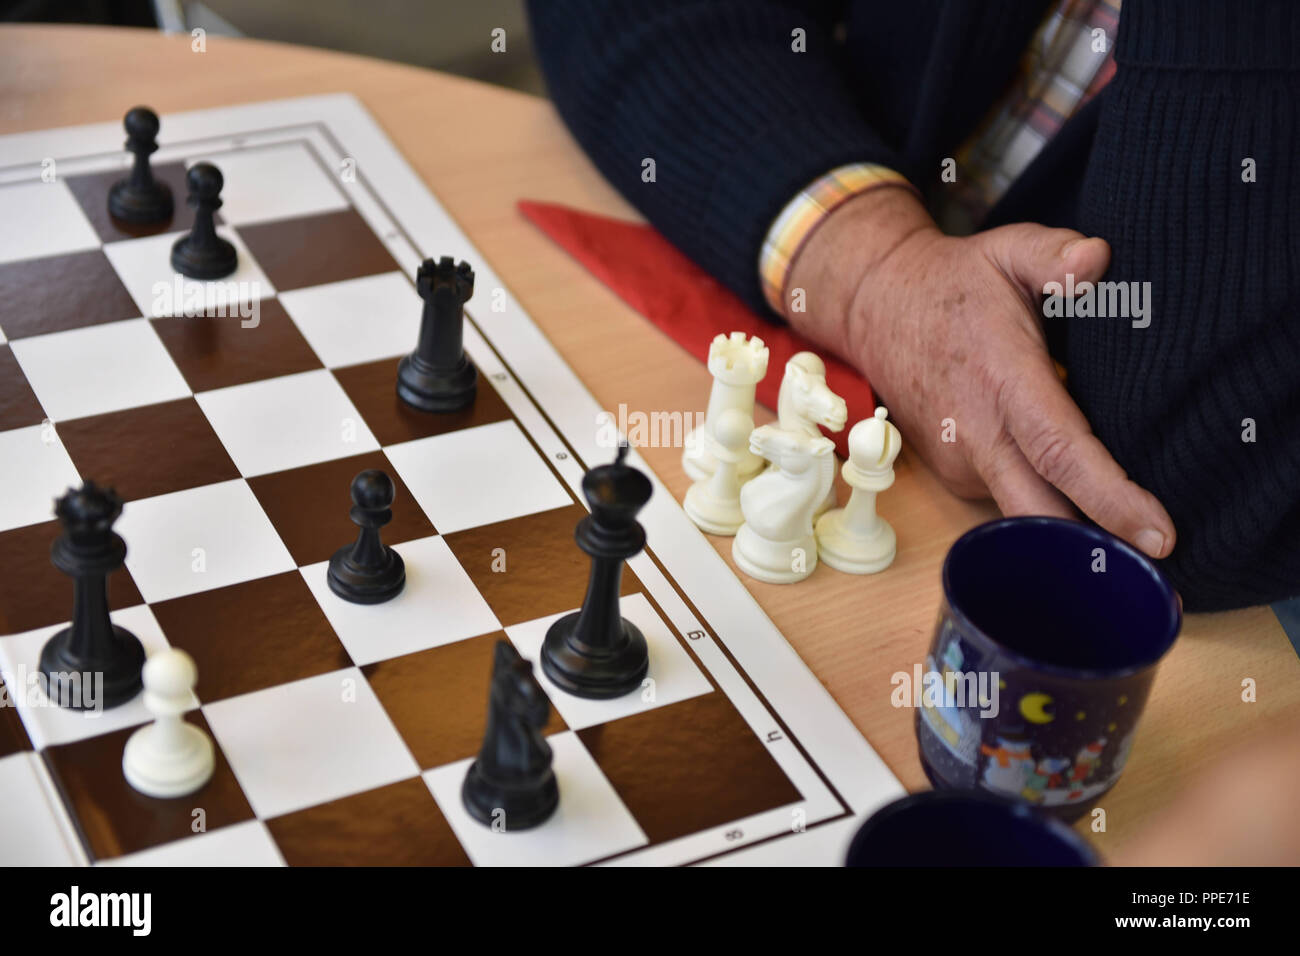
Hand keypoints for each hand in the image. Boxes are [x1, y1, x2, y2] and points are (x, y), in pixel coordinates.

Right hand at [786, 188, 1174, 558]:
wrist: (875, 311)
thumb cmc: (953, 284)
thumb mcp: (1005, 252)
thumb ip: (1053, 254)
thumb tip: (1095, 258)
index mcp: (1001, 381)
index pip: (1060, 450)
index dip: (1109, 498)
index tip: (1158, 535)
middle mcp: (976, 433)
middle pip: (1039, 513)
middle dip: (1096, 551)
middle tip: (1158, 572)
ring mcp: (960, 461)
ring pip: (1026, 512)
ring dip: (1072, 523)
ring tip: (1124, 527)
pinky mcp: (953, 475)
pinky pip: (1009, 498)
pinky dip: (1043, 498)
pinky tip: (1069, 485)